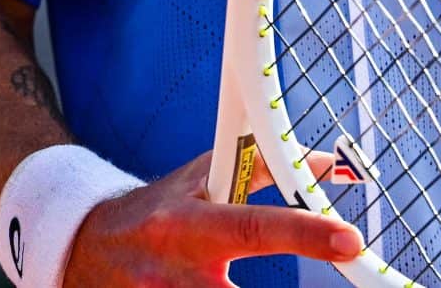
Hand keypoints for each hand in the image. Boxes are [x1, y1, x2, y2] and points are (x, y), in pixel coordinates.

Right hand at [65, 148, 361, 287]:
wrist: (91, 248)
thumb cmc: (162, 208)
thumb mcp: (206, 178)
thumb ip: (267, 169)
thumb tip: (328, 165)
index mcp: (190, 224)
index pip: (256, 226)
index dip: (305, 234)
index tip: (349, 242)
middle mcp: (176, 271)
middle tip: (335, 282)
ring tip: (232, 279)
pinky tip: (222, 286)